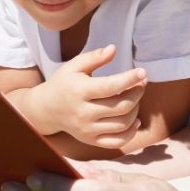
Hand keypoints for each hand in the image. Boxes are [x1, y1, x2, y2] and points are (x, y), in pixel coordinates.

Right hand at [31, 45, 147, 148]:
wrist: (46, 109)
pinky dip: (131, 132)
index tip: (143, 72)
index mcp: (79, 91)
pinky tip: (135, 120)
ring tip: (136, 97)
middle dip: (137, 93)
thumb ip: (94, 57)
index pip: (110, 86)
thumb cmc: (63, 83)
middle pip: (121, 106)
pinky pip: (118, 141)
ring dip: (136, 109)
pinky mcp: (91, 140)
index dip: (130, 79)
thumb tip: (113, 49)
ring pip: (123, 124)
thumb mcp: (74, 66)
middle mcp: (84, 113)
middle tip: (141, 83)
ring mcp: (88, 130)